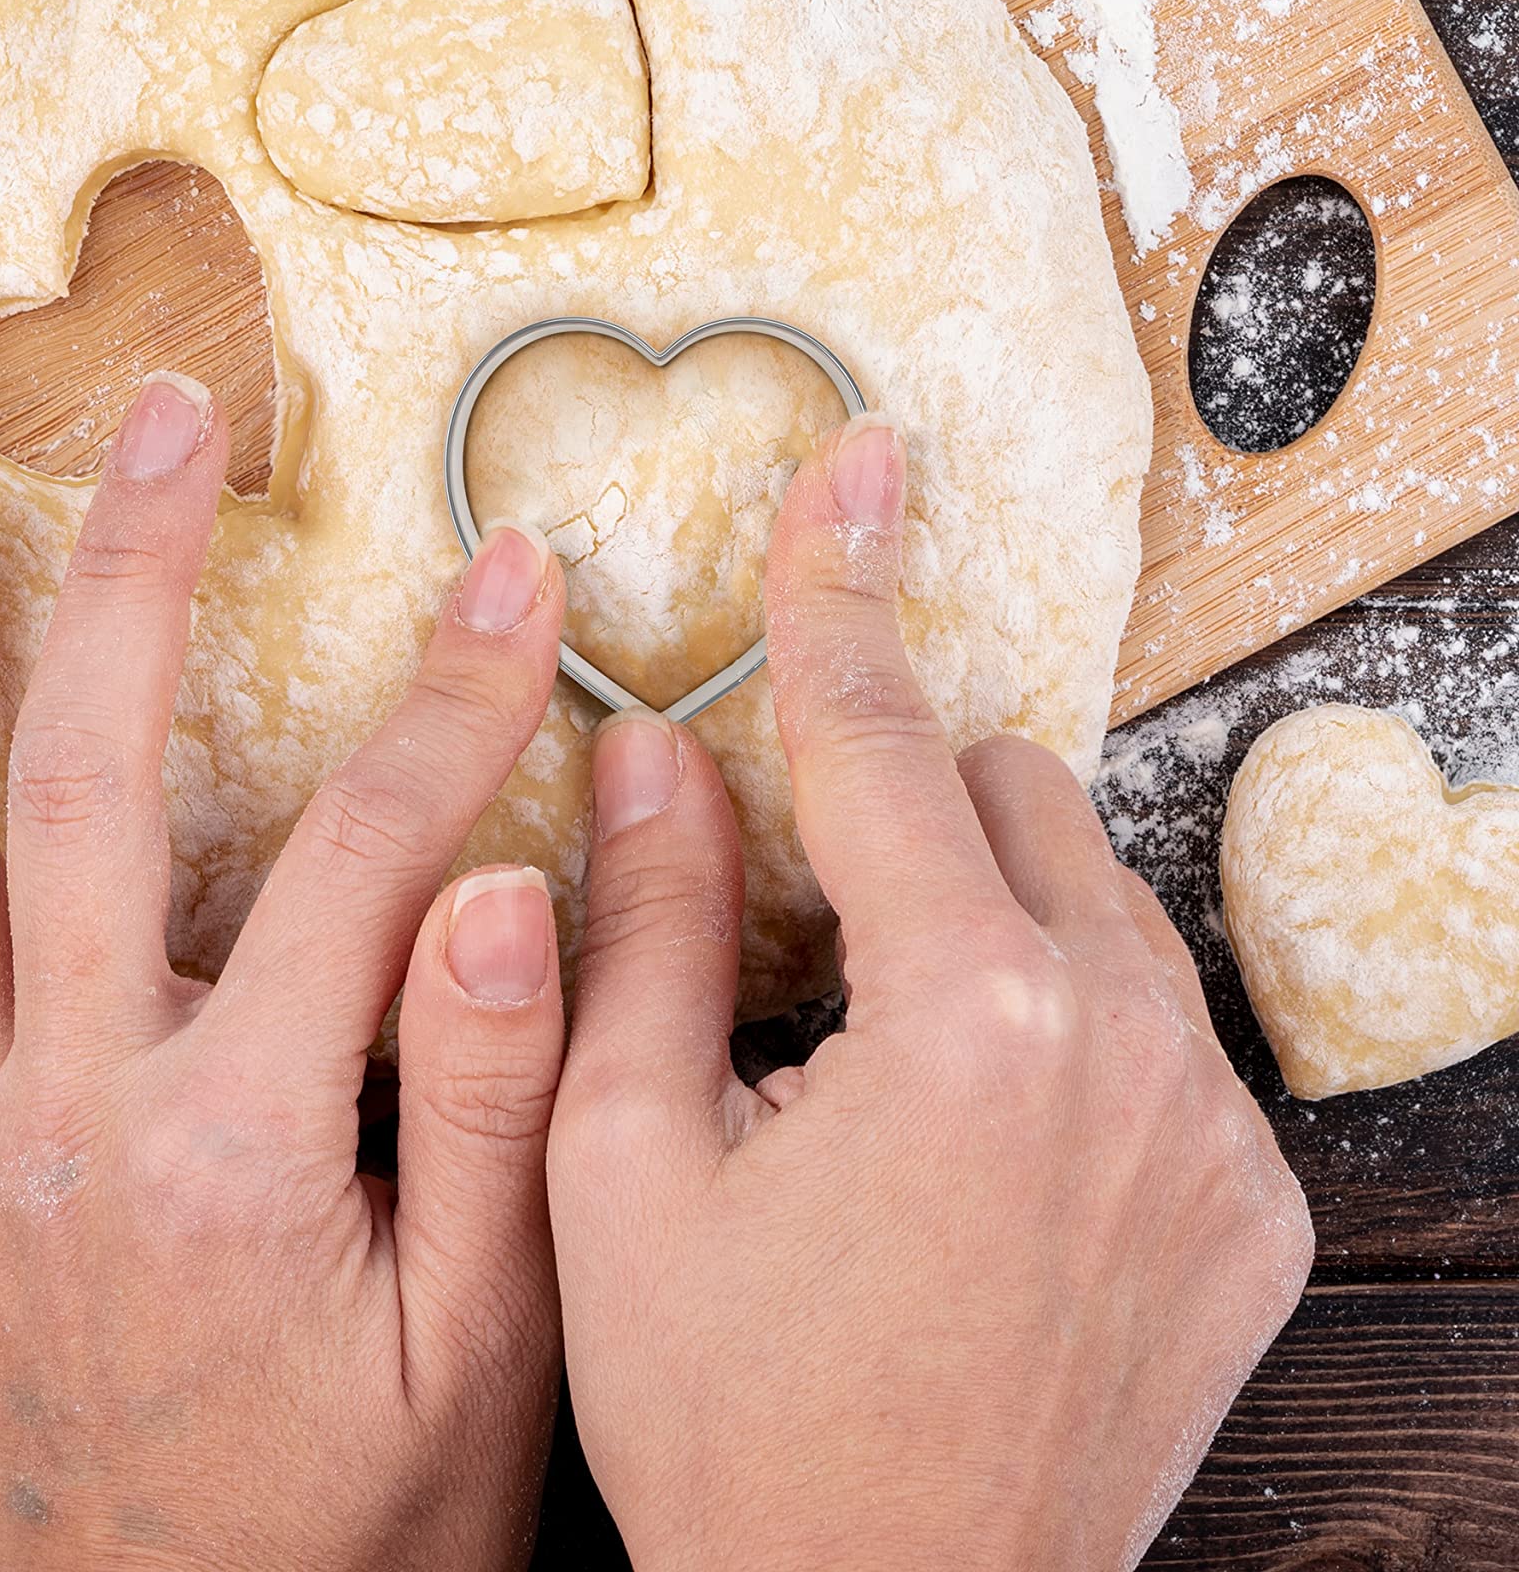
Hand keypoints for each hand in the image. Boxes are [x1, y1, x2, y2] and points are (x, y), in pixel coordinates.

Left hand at [0, 372, 573, 1569]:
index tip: (508, 575)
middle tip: (158, 413)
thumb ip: (492, 1106)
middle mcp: (70, 1109)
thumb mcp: (493, 1341)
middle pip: (89, 783)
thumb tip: (506, 883)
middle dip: (130, 573)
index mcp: (241, 1147)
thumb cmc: (361, 1513)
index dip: (452, 699)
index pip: (369, 858)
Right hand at [548, 414, 1311, 1571]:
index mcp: (962, 1025)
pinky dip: (1061, 1030)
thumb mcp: (622, 1168)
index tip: (856, 460)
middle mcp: (1127, 1055)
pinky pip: (1156, 1026)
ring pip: (1089, 902)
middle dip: (898, 818)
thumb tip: (655, 755)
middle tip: (801, 950)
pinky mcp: (1256, 1210)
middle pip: (1006, 795)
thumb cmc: (733, 1419)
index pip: (877, 740)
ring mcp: (1215, 1139)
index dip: (838, 584)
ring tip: (882, 1074)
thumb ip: (647, 929)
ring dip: (980, 921)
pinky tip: (973, 1153)